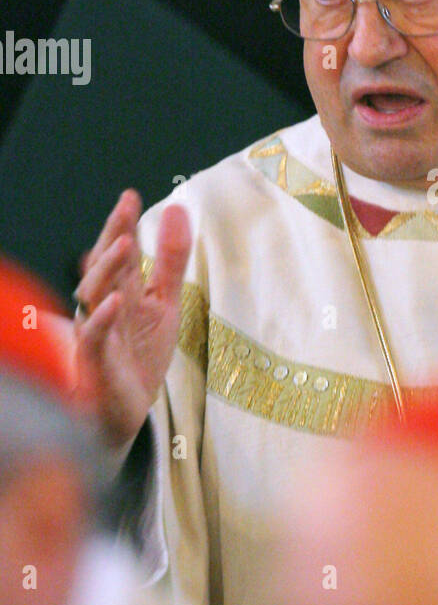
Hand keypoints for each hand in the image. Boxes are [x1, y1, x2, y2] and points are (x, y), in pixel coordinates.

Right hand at [73, 190, 191, 446]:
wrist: (127, 409)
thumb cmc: (139, 354)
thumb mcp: (165, 301)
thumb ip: (170, 259)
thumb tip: (179, 209)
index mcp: (120, 290)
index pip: (118, 253)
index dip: (122, 224)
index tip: (130, 195)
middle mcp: (103, 306)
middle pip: (104, 266)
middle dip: (113, 237)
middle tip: (124, 208)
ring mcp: (97, 331)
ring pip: (92, 295)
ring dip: (107, 269)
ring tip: (124, 244)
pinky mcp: (96, 360)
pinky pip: (95, 336)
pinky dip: (103, 318)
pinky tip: (115, 301)